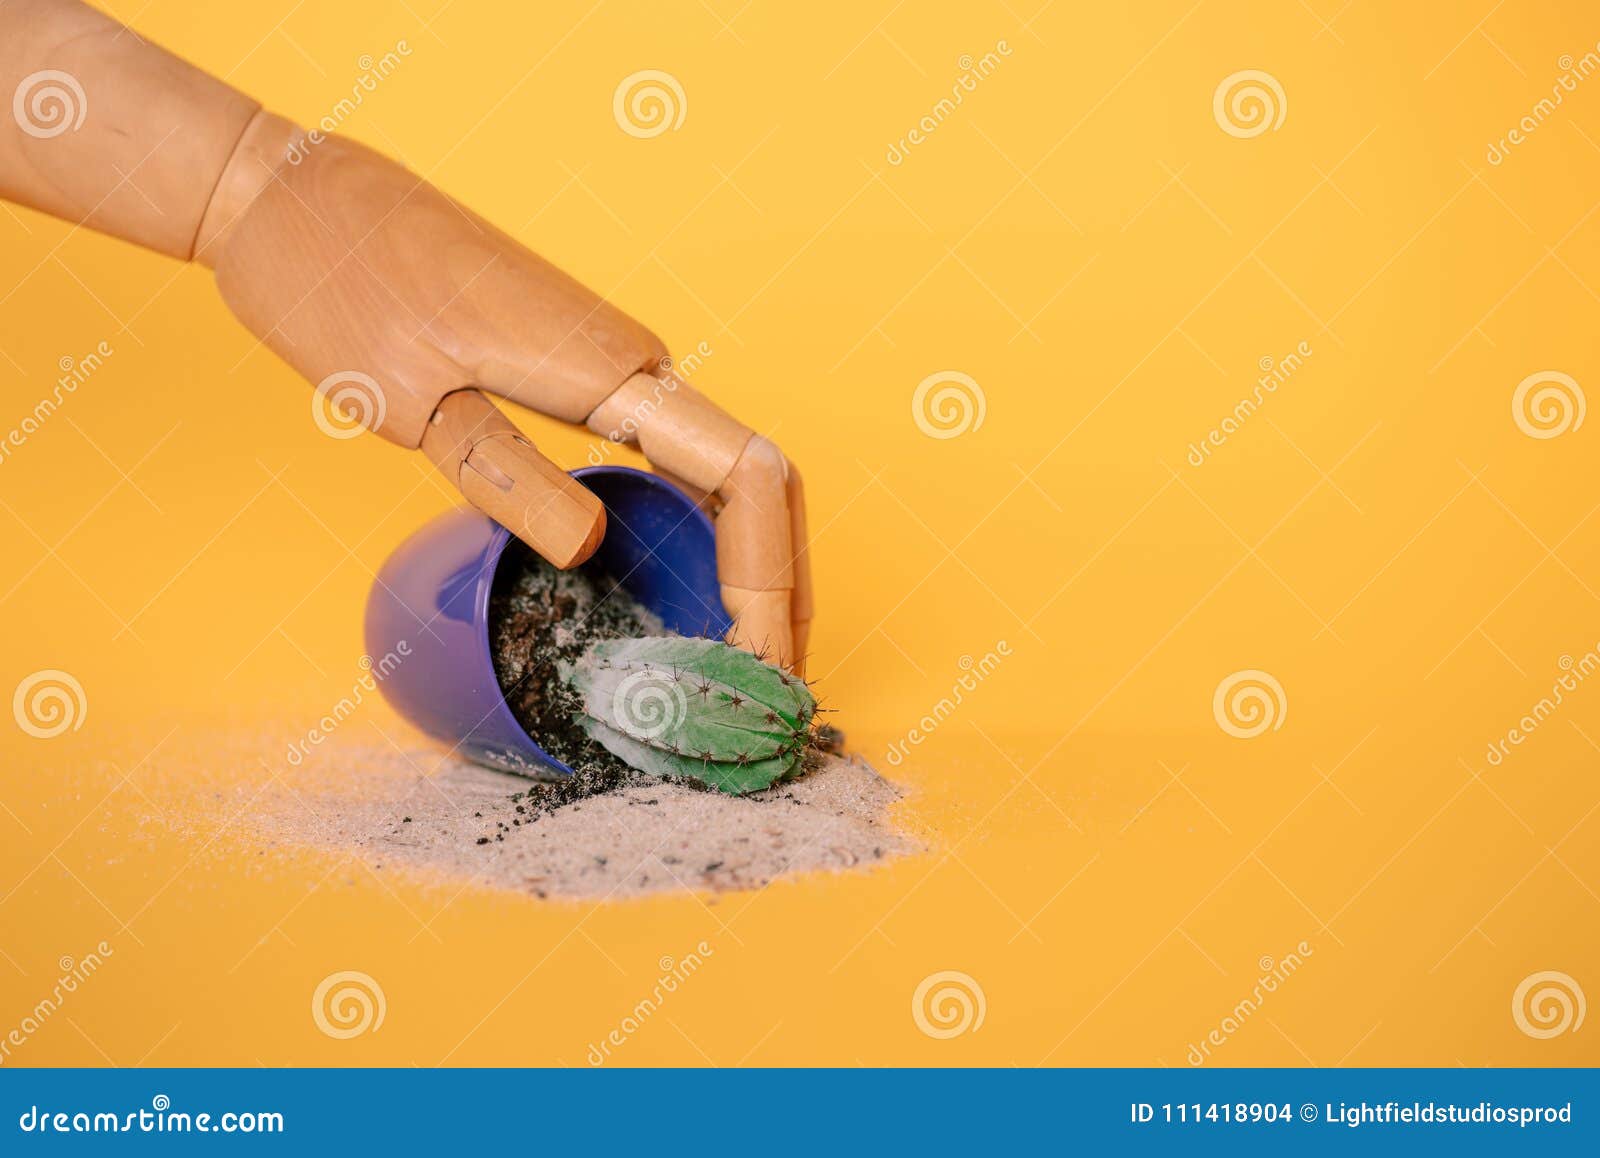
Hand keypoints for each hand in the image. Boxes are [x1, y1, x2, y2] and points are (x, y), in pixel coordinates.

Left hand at [197, 115, 810, 670]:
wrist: (295, 196)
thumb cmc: (340, 286)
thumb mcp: (413, 401)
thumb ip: (508, 474)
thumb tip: (591, 547)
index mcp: (610, 366)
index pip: (746, 478)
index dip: (772, 580)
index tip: (760, 669)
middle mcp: (634, 361)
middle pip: (757, 478)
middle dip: (778, 583)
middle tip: (767, 685)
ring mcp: (615, 362)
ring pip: (724, 467)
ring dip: (748, 559)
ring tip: (740, 654)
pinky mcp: (584, 368)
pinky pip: (675, 455)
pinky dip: (700, 526)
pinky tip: (684, 581)